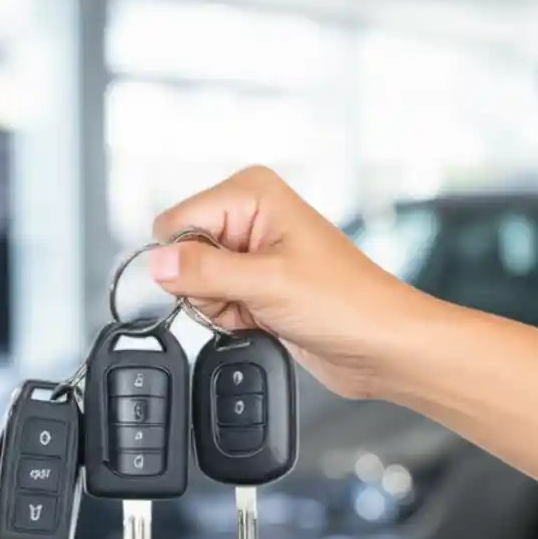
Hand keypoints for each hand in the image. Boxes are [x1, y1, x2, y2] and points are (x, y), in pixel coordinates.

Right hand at [150, 165, 429, 398]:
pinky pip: (214, 303)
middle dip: (206, 287)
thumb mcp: (267, 284)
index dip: (187, 260)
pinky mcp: (256, 285)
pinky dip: (231, 318)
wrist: (382, 345)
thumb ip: (204, 272)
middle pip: (182, 254)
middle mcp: (250, 216)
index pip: (175, 221)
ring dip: (219, 307)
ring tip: (264, 308)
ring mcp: (252, 253)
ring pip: (194, 284)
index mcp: (253, 193)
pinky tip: (265, 319)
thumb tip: (155, 263)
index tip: (223, 280)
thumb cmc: (349, 303)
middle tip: (252, 295)